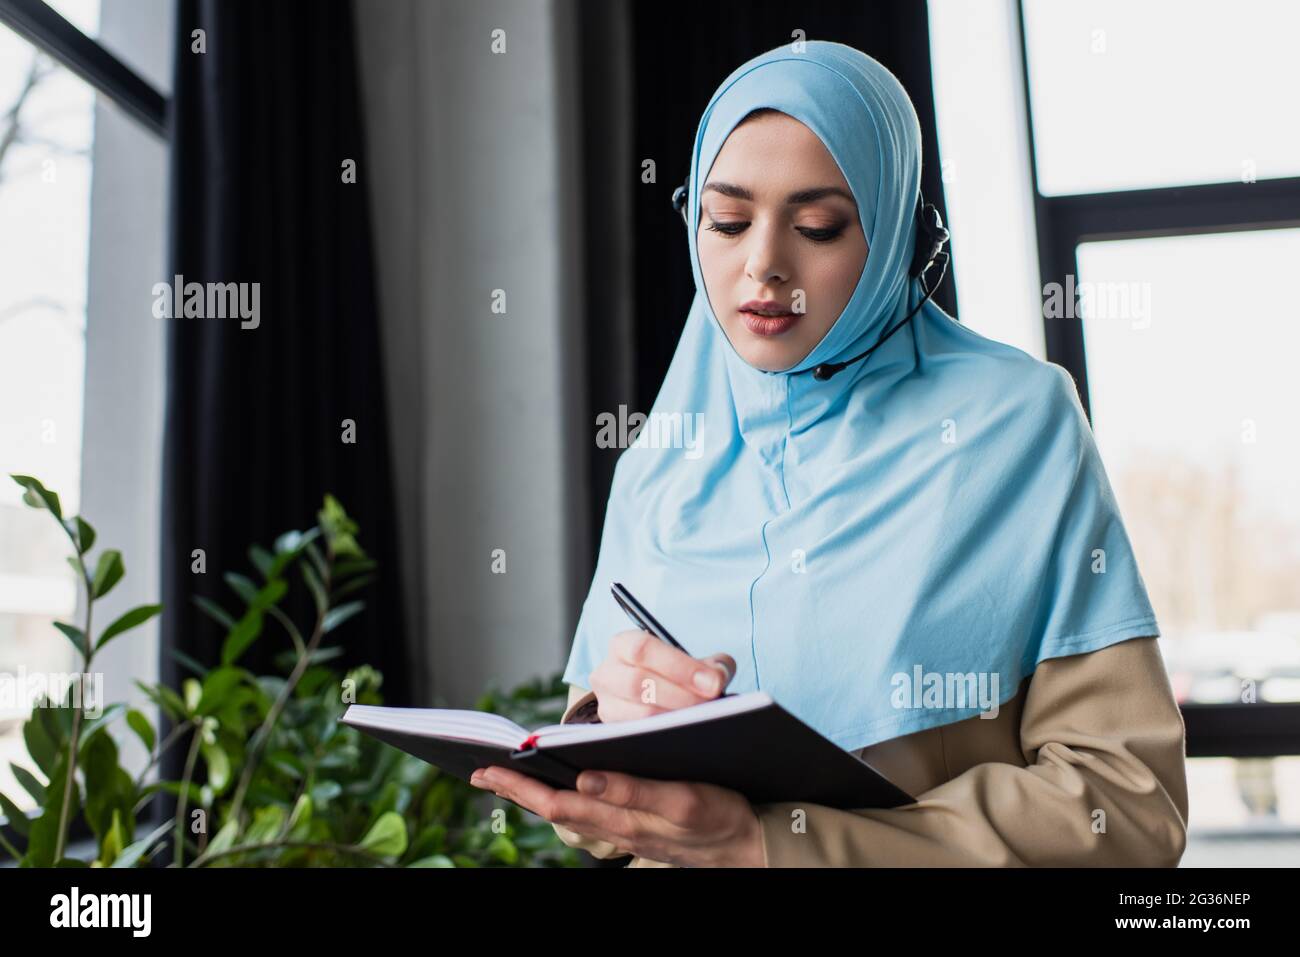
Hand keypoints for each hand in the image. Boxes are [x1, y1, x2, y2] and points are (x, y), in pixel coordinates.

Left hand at [469, 765, 763, 866]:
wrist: (751, 846)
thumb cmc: (721, 818)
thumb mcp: (683, 801)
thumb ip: (634, 791)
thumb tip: (584, 779)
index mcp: (625, 819)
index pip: (560, 802)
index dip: (522, 787)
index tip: (489, 768)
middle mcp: (618, 828)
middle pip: (555, 808)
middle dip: (515, 790)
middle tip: (478, 771)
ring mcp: (626, 832)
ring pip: (569, 812)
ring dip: (535, 795)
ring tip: (507, 777)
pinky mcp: (638, 828)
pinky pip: (589, 814)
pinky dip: (564, 799)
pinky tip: (560, 789)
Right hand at [590, 629, 735, 722]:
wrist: (651, 690)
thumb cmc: (671, 673)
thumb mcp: (690, 661)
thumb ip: (711, 664)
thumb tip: (718, 678)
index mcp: (623, 645)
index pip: (644, 649)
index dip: (680, 666)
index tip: (712, 682)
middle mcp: (607, 673)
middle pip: (637, 682)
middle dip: (681, 694)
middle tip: (712, 701)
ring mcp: (606, 704)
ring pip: (640, 713)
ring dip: (676, 716)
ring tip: (703, 716)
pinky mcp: (613, 729)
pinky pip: (640, 734)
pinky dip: (668, 733)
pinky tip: (689, 730)